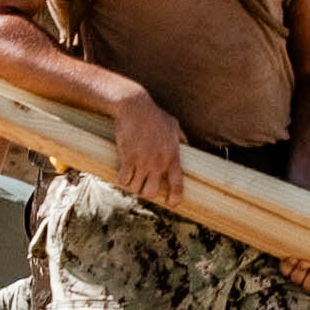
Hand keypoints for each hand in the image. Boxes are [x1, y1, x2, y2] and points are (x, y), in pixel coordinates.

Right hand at [110, 90, 185, 206]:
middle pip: (151, 192)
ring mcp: (142, 162)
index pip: (178, 184)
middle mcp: (158, 163)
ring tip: (130, 179)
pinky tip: (121, 174)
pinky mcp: (127, 158)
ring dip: (132, 186)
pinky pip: (123, 180)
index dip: (175, 197)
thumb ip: (181, 138)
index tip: (171, 202)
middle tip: (142, 185)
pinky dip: (121, 180)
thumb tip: (188, 147)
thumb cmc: (154, 115)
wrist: (135, 107)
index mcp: (172, 157)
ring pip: (135, 188)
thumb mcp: (174, 125)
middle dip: (145, 192)